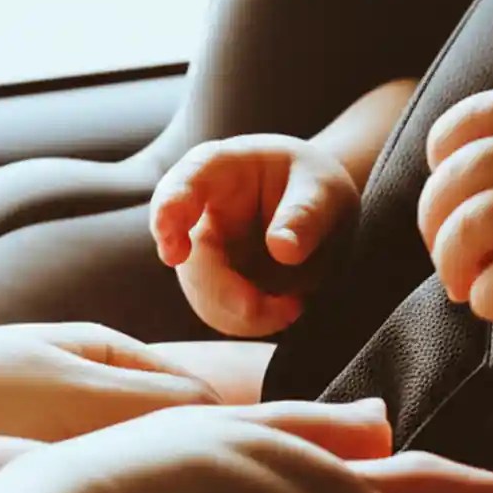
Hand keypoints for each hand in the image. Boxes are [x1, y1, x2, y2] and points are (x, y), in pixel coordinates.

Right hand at [150, 134, 360, 336]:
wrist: (320, 208)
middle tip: (272, 311)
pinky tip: (286, 311)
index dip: (169, 217)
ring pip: (202, 295)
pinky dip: (250, 322)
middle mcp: (199, 211)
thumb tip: (282, 249)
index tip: (174, 254)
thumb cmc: (314, 184)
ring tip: (293, 308)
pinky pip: (220, 311)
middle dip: (224, 294)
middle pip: (191, 259)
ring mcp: (204, 250)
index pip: (182, 186)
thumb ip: (305, 214)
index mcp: (218, 170)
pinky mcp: (217, 281)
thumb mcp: (323, 189)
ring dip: (241, 316)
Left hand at [419, 90, 492, 320]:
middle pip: (453, 181)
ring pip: (466, 228)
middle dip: (434, 226)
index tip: (452, 197)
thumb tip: (457, 208)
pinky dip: (483, 299)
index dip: (440, 165)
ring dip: (451, 264)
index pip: (464, 124)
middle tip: (449, 259)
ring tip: (465, 285)